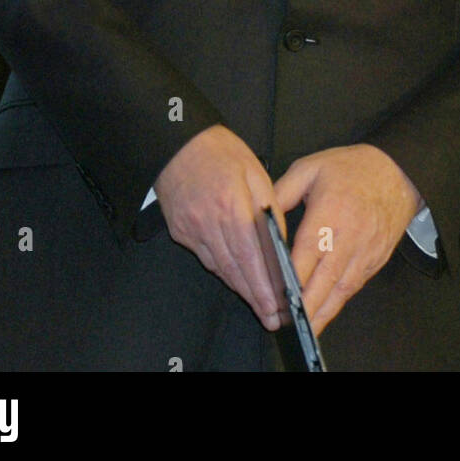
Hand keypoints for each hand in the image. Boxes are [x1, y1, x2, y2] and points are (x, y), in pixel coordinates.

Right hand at [153, 124, 289, 330]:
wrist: (178, 143)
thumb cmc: (221, 152)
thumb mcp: (255, 172)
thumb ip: (270, 208)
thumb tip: (281, 242)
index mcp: (230, 204)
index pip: (249, 255)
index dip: (262, 284)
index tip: (276, 304)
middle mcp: (207, 222)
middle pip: (233, 268)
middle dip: (254, 295)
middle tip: (272, 317)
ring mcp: (190, 230)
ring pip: (219, 267)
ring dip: (240, 288)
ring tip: (260, 305)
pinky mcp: (179, 232)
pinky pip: (206, 257)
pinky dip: (223, 270)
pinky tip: (237, 279)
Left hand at [272, 143, 422, 335]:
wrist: (397, 172)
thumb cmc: (350, 168)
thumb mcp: (310, 167)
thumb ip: (282, 191)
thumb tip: (261, 216)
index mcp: (329, 211)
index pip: (307, 251)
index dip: (291, 275)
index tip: (275, 292)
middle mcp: (349, 236)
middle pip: (325, 279)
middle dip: (306, 304)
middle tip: (288, 322)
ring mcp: (366, 251)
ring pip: (342, 289)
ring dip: (323, 311)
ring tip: (305, 330)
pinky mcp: (376, 260)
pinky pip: (354, 286)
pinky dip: (338, 302)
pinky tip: (324, 312)